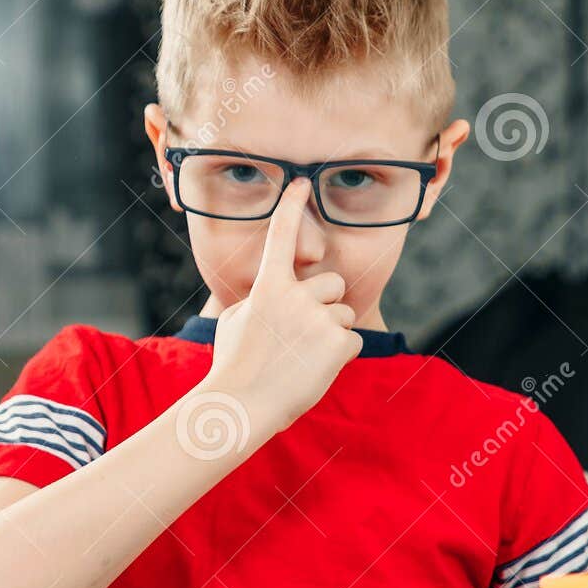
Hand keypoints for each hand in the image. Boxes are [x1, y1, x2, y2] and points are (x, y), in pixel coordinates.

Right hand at [203, 178, 362, 430]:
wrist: (242, 404)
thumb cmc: (235, 365)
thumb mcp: (236, 321)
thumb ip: (260, 298)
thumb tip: (274, 293)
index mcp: (268, 286)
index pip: (281, 235)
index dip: (292, 205)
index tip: (301, 182)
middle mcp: (296, 295)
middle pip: (331, 284)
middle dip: (325, 305)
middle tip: (302, 335)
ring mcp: (318, 318)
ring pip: (343, 314)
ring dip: (331, 334)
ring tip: (303, 357)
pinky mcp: (338, 343)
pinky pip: (352, 340)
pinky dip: (339, 357)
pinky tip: (314, 369)